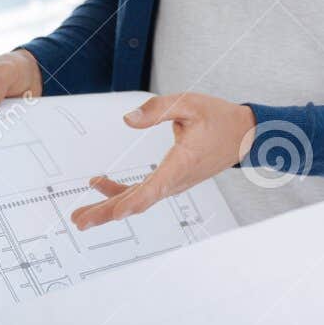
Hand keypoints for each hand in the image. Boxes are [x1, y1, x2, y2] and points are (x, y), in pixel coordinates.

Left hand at [69, 93, 255, 228]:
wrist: (242, 135)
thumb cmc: (219, 119)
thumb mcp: (190, 103)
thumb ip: (158, 109)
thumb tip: (128, 119)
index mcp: (182, 163)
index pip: (155, 188)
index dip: (132, 201)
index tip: (114, 213)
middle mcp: (176, 180)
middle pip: (139, 202)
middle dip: (107, 213)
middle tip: (80, 221)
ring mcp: (173, 184)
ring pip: (138, 201)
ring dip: (109, 208)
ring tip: (82, 216)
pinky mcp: (170, 181)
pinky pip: (143, 193)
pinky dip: (120, 193)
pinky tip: (100, 185)